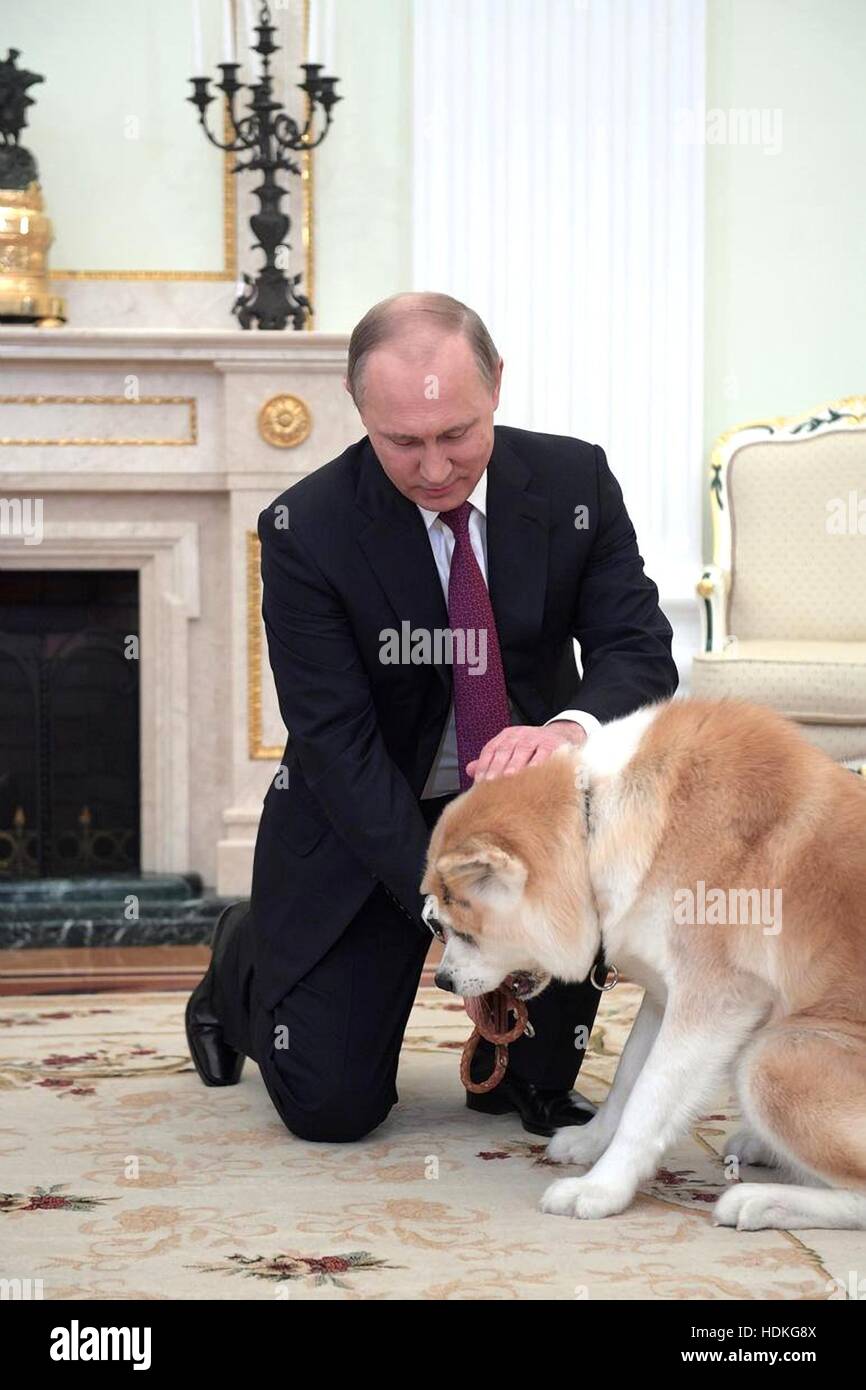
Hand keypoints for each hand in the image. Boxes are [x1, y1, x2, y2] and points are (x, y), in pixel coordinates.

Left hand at [465, 721, 585, 782]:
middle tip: (491, 782)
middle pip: (505, 749)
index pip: (491, 749)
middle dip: (497, 766)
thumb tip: (469, 770)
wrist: (561, 737)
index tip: (479, 781)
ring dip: (515, 764)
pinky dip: (539, 762)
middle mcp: (519, 735)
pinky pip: (544, 753)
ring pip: (523, 749)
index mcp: (506, 737)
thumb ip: (490, 761)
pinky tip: (533, 774)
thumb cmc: (531, 750)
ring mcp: (536, 737)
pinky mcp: (553, 743)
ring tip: (509, 778)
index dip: (484, 765)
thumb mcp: (510, 751)